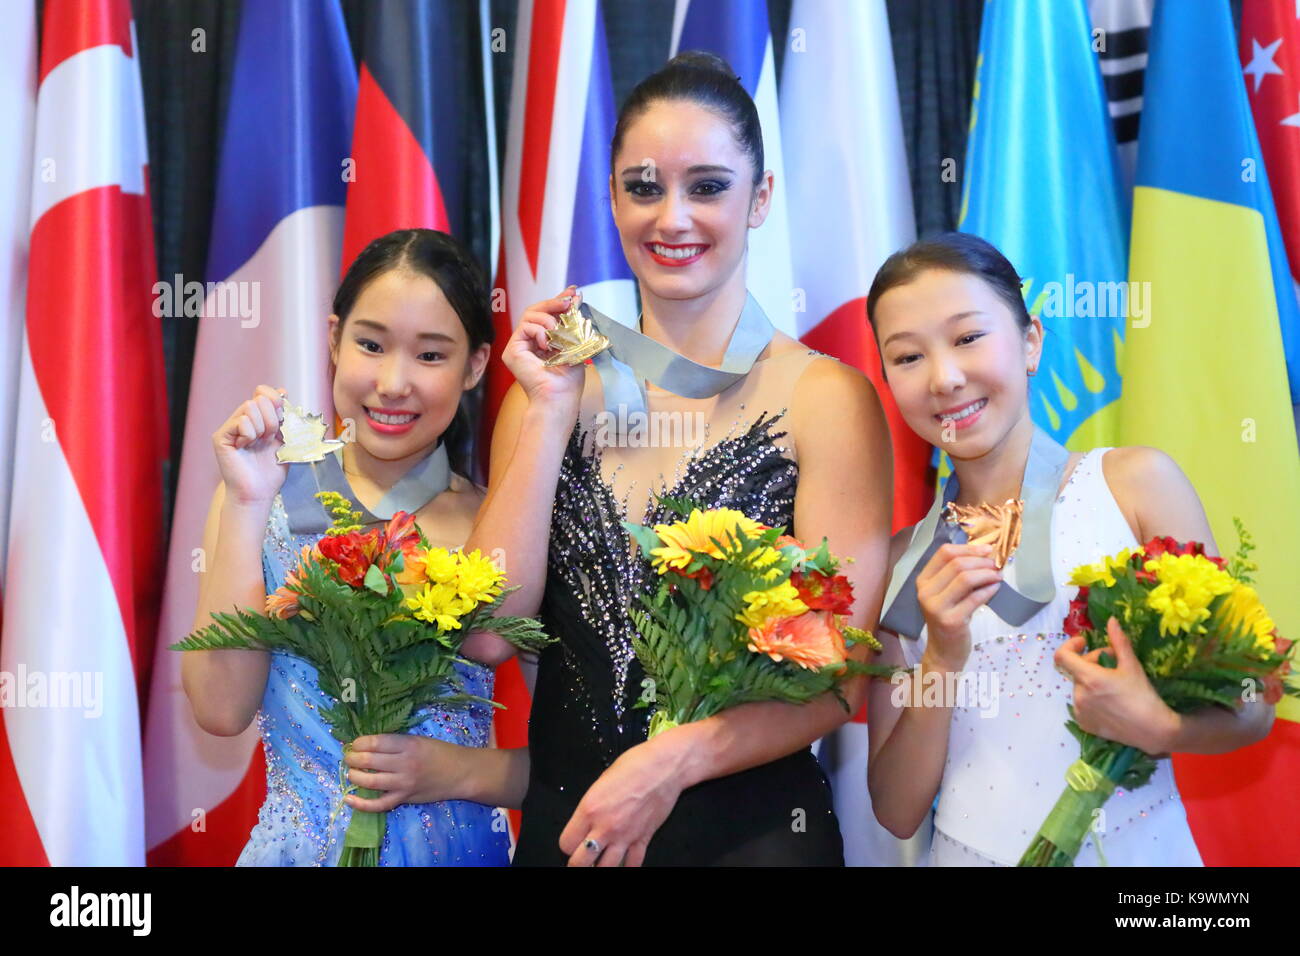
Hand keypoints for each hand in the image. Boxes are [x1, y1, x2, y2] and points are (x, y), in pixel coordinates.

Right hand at [212, 384, 288, 505]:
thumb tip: (282, 391)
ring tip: (259, 444)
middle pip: (259, 398)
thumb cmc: (271, 471)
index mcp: (257, 419)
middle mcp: (242, 420)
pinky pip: (241, 421)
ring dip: (262, 427)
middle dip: (272, 419)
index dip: (276, 400)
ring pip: (250, 406)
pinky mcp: (221, 437)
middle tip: (269, 438)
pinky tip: (246, 447)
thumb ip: (283, 417)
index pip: (263, 391)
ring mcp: (230, 428)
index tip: (282, 418)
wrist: (259, 493)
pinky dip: (250, 434)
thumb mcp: (284, 439)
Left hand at [343, 734, 469, 811]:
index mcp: (408, 744)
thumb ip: (395, 744)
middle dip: (353, 759)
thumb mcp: (419, 740)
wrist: (461, 773)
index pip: (376, 742)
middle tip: (348, 758)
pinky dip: (361, 804)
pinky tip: (349, 799)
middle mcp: (405, 763)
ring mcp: (404, 783)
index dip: (359, 743)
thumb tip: (367, 746)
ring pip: (370, 781)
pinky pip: (379, 804)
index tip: (354, 744)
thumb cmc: (440, 753)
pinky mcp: (404, 799)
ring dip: (354, 777)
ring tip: (350, 773)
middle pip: (369, 761)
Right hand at [503, 285, 586, 411]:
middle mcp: (528, 342)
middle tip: (568, 301)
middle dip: (553, 303)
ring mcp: (518, 346)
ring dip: (548, 320)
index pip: (546, 314)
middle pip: (535, 310)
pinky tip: (547, 344)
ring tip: (559, 334)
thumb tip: (576, 297)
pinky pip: (525, 327)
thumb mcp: (574, 343)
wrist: (559, 397)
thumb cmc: (568, 380)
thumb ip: (572, 322)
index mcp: (542, 341)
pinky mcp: (512, 350)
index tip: (572, 292)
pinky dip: (540, 332)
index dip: (557, 300)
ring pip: (530, 315)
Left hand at [558, 733, 685, 866]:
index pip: (566, 843)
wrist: (664, 767)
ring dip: (600, 867)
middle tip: (581, 859)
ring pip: (605, 869)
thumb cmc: (635, 765)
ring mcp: (625, 836)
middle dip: (578, 862)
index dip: (567, 844)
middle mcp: (605, 827)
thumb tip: (587, 821)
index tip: (571, 842)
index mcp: (589, 809)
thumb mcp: (601, 781)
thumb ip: (592, 805)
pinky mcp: (643, 839)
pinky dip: (626, 866)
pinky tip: (622, 863)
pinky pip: (632, 864)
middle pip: (580, 862)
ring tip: (599, 863)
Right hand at [916, 542, 1001, 669]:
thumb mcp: (945, 594)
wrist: (943, 651)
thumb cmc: (948, 618)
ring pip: (966, 578)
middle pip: (957, 564)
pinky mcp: (951, 621)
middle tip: (997, 564)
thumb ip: (957, 575)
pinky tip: (996, 588)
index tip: (988, 549)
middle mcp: (925, 592)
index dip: (969, 547)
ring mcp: (936, 607)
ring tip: (998, 575)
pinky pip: (975, 598)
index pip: (944, 553)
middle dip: (982, 561)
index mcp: (923, 580)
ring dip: (987, 574)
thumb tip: (985, 554)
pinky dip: (989, 590)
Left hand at [1054, 616, 1177, 754]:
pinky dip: (1092, 698)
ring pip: (1080, 687)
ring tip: (1114, 685)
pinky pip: (1082, 704)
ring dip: (1092, 681)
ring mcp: (1080, 711)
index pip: (1062, 656)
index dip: (1070, 646)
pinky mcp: (1085, 724)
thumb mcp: (1131, 665)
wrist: (1154, 730)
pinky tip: (1110, 701)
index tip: (1084, 643)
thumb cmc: (1143, 695)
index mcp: (1088, 678)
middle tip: (1114, 664)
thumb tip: (1111, 620)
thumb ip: (1118, 642)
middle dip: (1092, 663)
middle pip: (1077, 670)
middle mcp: (1079, 695)